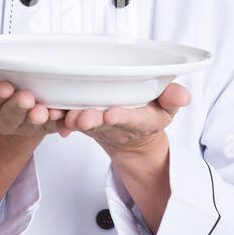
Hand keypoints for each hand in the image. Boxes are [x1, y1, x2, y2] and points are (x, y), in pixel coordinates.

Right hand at [0, 53, 65, 144]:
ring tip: (44, 110)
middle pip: (10, 116)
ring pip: (32, 124)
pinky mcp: (45, 128)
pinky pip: (53, 127)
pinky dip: (60, 124)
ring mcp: (25, 125)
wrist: (14, 109)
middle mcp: (5, 119)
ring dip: (39, 118)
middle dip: (18, 107)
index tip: (5, 87)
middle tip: (26, 97)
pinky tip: (64, 118)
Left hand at [56, 82, 190, 155]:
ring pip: (84, 123)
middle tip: (84, 116)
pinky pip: (69, 122)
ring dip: (74, 120)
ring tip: (67, 116)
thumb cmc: (150, 114)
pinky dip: (59, 120)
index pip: (133, 119)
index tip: (113, 113)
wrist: (131, 139)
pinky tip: (49, 114)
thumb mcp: (168, 109)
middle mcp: (117, 124)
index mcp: (140, 121)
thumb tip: (183, 95)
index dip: (123, 117)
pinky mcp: (82, 122)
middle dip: (93, 119)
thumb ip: (173, 99)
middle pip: (104, 123)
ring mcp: (98, 125)